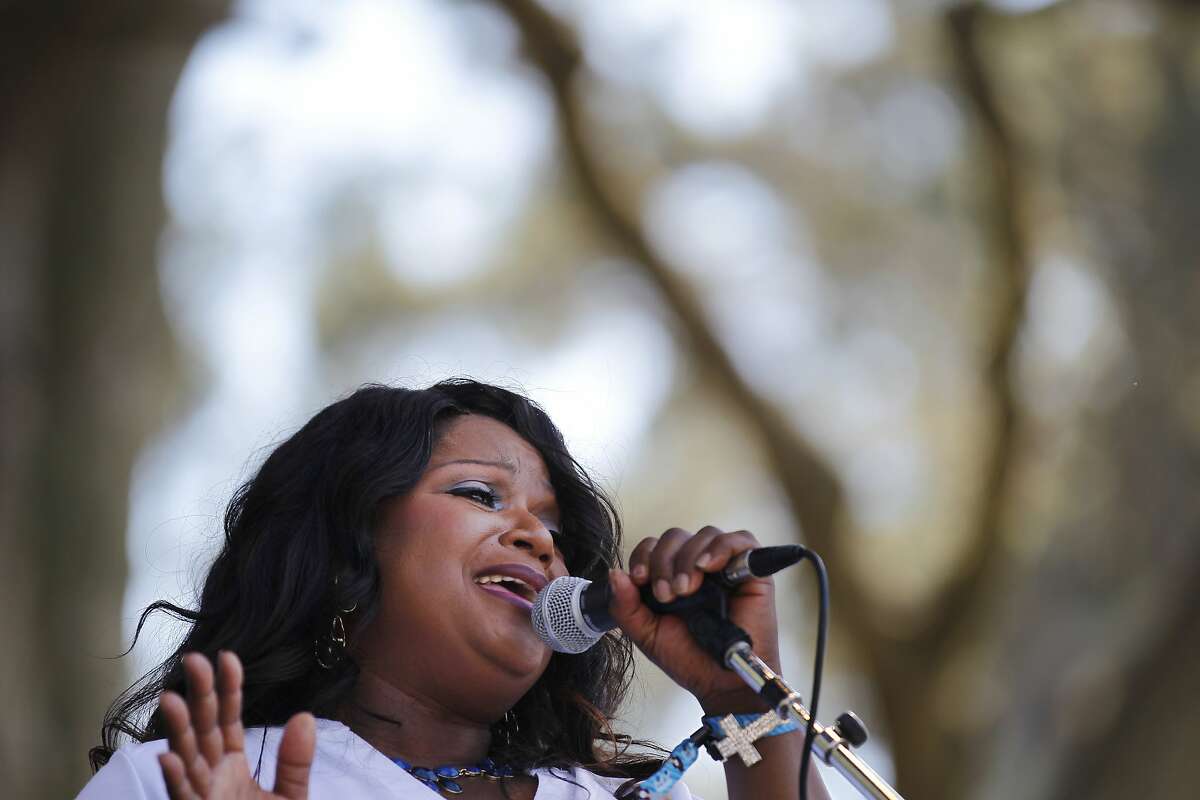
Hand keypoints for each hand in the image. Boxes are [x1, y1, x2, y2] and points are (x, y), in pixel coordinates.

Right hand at [157, 651, 314, 799]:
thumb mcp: (289, 796)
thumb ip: (294, 762)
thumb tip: (304, 717)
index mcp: (232, 766)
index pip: (228, 719)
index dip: (227, 688)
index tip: (227, 657)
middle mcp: (212, 775)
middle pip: (203, 728)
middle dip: (199, 695)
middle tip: (194, 659)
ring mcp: (201, 795)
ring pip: (187, 757)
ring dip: (178, 728)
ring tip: (170, 698)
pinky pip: (183, 796)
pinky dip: (175, 778)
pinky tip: (168, 757)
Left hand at [607, 526, 780, 711]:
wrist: (722, 684)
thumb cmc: (688, 659)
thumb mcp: (646, 634)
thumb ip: (625, 606)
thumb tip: (615, 573)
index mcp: (671, 575)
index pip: (654, 546)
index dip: (644, 556)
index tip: (641, 579)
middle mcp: (697, 566)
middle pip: (676, 536)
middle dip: (664, 561)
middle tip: (667, 595)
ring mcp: (726, 566)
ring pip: (705, 534)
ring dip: (689, 557)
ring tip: (687, 589)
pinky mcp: (753, 570)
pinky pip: (742, 540)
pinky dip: (722, 546)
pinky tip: (709, 566)